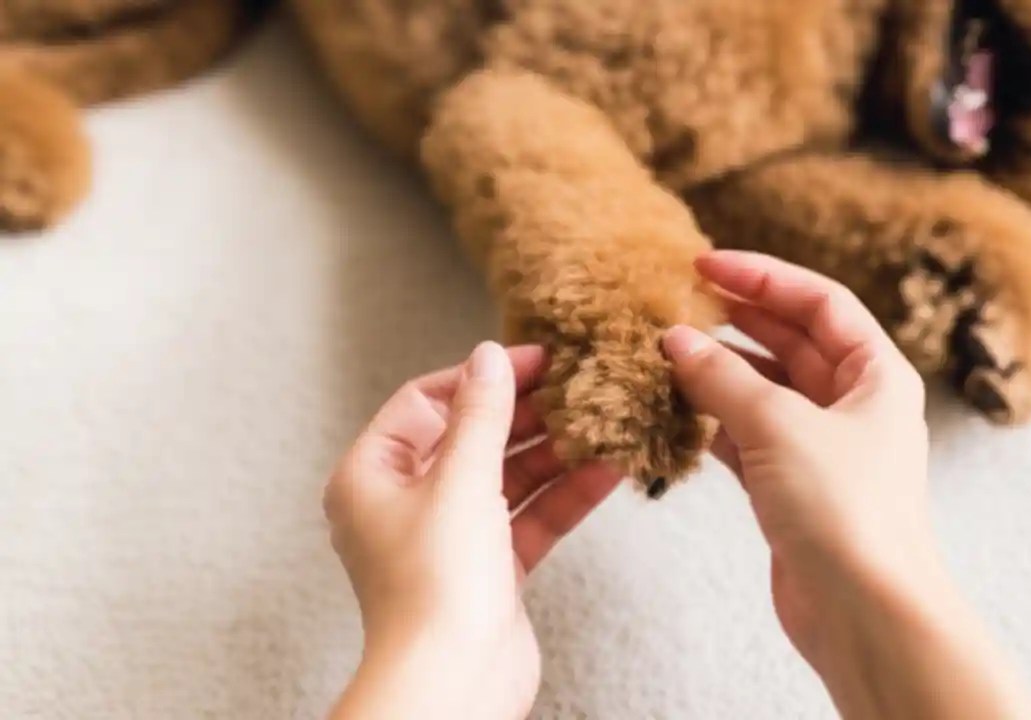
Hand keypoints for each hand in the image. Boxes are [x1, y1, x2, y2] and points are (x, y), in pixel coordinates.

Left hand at [325, 343, 621, 719]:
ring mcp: (451, 537)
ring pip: (508, 477)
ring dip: (555, 452)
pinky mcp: (490, 569)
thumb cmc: (432, 590)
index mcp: (372, 477)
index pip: (425, 403)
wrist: (452, 684)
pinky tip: (607, 470)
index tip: (532, 357)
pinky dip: (566, 495)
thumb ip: (481, 415)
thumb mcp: (460, 482)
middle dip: (525, 413)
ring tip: (602, 421)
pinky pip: (531, 517)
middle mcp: (406, 504)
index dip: (480, 377)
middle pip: (472, 438)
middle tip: (576, 384)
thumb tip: (489, 357)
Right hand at [663, 251, 1030, 719]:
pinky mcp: (794, 488)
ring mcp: (823, 448)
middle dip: (738, 319)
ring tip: (668, 352)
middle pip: (792, 341)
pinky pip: (749, 435)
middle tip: (680, 301)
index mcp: (877, 375)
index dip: (763, 277)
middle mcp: (855, 406)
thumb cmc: (845, 512)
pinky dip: (715, 420)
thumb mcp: (779, 426)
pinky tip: (678, 408)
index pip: (819, 302)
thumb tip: (676, 340)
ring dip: (721, 370)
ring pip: (766, 389)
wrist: (865, 613)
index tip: (706, 263)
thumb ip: (723, 378)